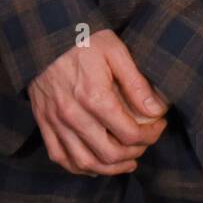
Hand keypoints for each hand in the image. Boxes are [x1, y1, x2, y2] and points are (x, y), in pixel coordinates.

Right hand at [28, 29, 169, 175]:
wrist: (43, 34)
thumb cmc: (82, 39)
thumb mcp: (115, 50)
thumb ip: (136, 83)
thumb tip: (156, 110)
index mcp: (94, 97)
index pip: (130, 133)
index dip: (151, 135)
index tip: (159, 125)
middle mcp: (74, 115)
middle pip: (110, 153)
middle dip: (135, 153)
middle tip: (145, 142)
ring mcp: (56, 122)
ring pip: (85, 162)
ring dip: (110, 168)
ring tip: (127, 162)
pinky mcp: (44, 123)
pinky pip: (61, 158)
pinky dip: (80, 167)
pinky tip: (95, 163)